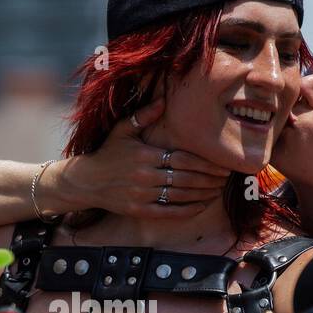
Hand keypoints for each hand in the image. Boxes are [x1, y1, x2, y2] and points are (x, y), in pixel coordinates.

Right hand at [46, 97, 231, 219]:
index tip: (221, 165)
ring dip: (202, 194)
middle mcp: (145, 176)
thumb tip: (163, 100)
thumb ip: (143, 116)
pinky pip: (169, 212)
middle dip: (209, 179)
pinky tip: (201, 206)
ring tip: (218, 190)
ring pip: (180, 195)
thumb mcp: (122, 130)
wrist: (86, 181)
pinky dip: (187, 210)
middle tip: (225, 178)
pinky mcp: (139, 210)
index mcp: (145, 155)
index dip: (205, 163)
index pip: (182, 159)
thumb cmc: (108, 153)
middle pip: (185, 178)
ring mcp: (142, 195)